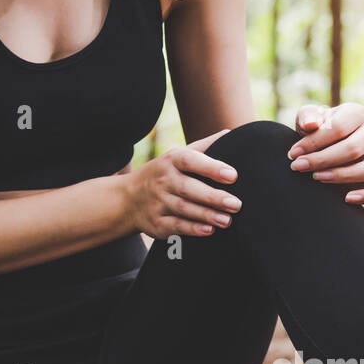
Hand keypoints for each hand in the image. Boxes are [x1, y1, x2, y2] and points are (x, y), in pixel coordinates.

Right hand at [126, 130, 242, 238]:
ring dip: (206, 215)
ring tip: (227, 220)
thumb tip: (231, 134)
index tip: (232, 175)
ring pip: (184, 209)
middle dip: (213, 197)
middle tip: (236, 204)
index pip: (190, 160)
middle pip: (188, 188)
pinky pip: (175, 226)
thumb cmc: (165, 174)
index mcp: (172, 160)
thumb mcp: (177, 156)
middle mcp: (163, 180)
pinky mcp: (156, 223)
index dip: (211, 167)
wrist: (128, 198)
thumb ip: (204, 147)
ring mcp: (158, 202)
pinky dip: (192, 229)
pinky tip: (209, 230)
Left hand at [288, 103, 363, 204]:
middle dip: (322, 160)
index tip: (293, 154)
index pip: (338, 128)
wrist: (323, 146)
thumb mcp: (307, 119)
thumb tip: (312, 125)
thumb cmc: (315, 130)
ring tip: (317, 178)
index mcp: (357, 113)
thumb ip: (307, 116)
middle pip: (353, 149)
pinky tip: (347, 199)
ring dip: (342, 176)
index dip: (314, 142)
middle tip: (298, 167)